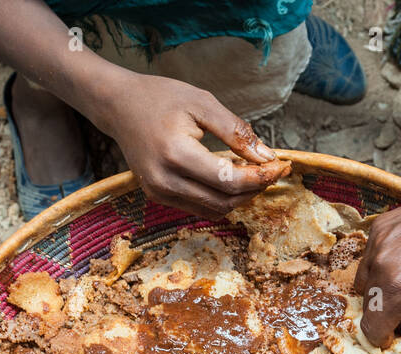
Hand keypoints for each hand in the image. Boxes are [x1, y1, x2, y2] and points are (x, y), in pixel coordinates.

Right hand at [94, 72, 289, 218]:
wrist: (119, 107)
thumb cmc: (161, 98)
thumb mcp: (203, 103)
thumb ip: (236, 132)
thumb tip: (267, 157)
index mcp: (176, 154)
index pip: (228, 180)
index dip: (260, 177)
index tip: (281, 165)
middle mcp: (165, 181)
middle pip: (224, 201)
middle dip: (254, 188)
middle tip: (272, 169)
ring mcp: (159, 193)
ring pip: (214, 210)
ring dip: (240, 196)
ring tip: (253, 172)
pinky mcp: (158, 197)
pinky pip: (199, 207)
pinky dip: (221, 197)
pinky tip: (231, 178)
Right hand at [354, 173, 400, 353]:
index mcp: (399, 288)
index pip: (371, 331)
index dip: (387, 339)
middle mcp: (380, 266)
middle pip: (366, 309)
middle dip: (385, 317)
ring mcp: (376, 244)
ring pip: (364, 285)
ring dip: (381, 294)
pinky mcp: (378, 229)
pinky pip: (369, 261)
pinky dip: (382, 270)